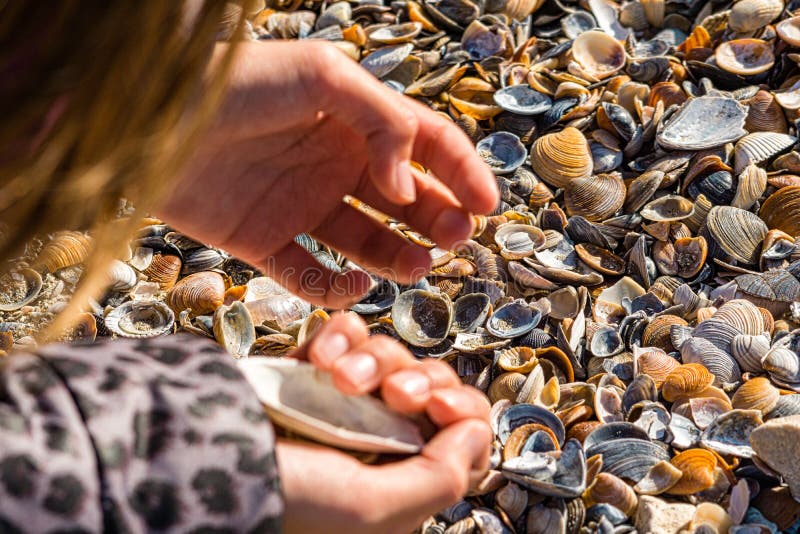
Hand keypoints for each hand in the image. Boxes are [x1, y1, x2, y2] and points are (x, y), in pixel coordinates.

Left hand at [157, 40, 498, 307]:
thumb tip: (408, 186)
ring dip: (397, 257)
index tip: (486, 204)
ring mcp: (301, 205)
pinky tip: (351, 286)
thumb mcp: (323, 77)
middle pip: (404, 200)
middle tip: (457, 237)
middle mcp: (333, 164)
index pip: (425, 145)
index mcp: (354, 121)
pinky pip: (308, 275)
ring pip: (365, 243)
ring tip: (419, 265)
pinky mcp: (265, 241)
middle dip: (437, 219)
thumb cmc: (238, 83)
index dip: (461, 172)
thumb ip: (383, 124)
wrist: (153, 120)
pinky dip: (332, 289)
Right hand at [276, 313, 491, 533]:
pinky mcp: (313, 370)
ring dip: (374, 359)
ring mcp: (345, 402)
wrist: (204, 458)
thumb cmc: (285, 498)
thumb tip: (473, 430)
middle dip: (421, 380)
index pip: (465, 438)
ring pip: (393, 355)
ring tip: (340, 380)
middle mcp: (378, 440)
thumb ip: (440, 477)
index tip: (437, 406)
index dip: (463, 412)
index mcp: (401, 479)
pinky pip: (348, 332)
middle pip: (433, 386)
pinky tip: (319, 359)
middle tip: (394, 395)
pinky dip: (340, 335)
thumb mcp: (372, 511)